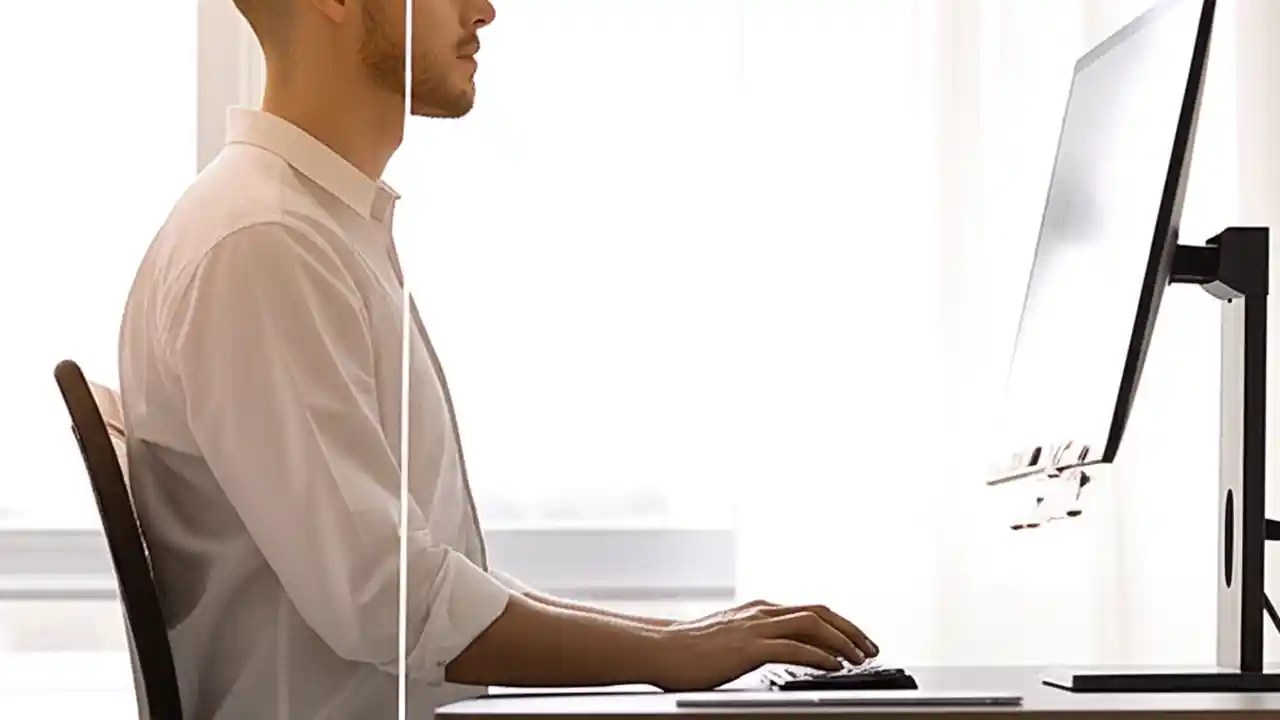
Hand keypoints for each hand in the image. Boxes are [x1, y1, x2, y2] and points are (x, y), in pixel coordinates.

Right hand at [648, 599, 877, 690]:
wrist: (659, 649)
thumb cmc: (688, 649)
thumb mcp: (730, 637)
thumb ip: (755, 640)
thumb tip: (778, 652)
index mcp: (759, 609)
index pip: (810, 610)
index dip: (839, 624)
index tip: (857, 640)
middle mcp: (761, 611)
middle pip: (820, 612)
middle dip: (850, 629)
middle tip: (871, 648)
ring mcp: (756, 627)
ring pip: (813, 625)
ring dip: (843, 641)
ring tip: (860, 658)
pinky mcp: (749, 647)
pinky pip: (795, 647)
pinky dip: (821, 655)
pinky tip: (834, 666)